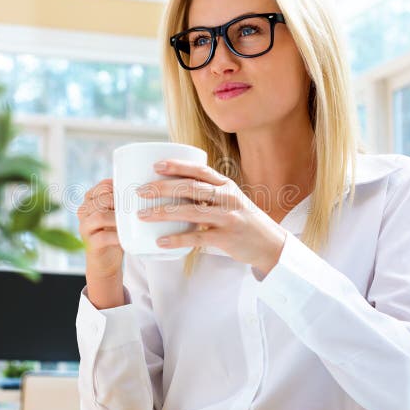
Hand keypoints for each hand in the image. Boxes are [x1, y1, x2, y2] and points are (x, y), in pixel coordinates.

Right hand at [77, 179, 124, 307]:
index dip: (119, 188)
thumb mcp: (117, 213)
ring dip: (118, 218)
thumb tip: (146, 186)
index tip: (134, 192)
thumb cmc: (114, 232)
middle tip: (136, 207)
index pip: (102, 186)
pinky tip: (127, 236)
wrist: (106, 261)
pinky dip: (117, 236)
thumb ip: (122, 200)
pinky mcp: (90, 243)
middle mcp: (84, 211)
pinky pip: (102, 237)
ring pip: (100, 216)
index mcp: (90, 200)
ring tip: (132, 220)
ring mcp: (84, 227)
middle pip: (101, 200)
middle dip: (120, 202)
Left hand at [136, 160, 288, 274]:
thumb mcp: (229, 199)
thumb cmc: (242, 219)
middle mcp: (227, 198)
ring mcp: (228, 217)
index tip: (155, 165)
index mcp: (226, 185)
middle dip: (163, 188)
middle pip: (191, 188)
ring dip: (163, 212)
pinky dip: (177, 239)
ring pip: (190, 211)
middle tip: (140, 191)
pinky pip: (197, 238)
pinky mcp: (227, 238)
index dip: (177, 166)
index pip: (199, 170)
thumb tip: (172, 188)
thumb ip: (207, 193)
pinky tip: (161, 241)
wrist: (269, 243)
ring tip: (142, 215)